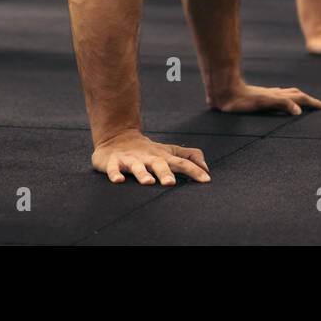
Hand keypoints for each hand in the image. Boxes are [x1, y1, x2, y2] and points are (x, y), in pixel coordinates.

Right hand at [91, 129, 210, 185]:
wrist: (117, 137)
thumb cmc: (148, 151)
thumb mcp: (169, 152)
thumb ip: (189, 157)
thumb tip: (207, 169)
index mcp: (163, 157)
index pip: (181, 162)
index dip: (194, 170)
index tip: (206, 180)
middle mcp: (148, 158)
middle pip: (159, 164)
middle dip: (165, 173)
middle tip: (170, 183)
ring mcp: (131, 160)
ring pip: (137, 167)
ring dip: (142, 174)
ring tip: (148, 182)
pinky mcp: (114, 161)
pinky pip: (113, 168)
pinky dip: (115, 173)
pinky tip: (118, 180)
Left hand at [211, 81, 320, 112]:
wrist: (225, 92)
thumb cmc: (242, 99)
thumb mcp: (263, 103)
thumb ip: (282, 104)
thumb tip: (299, 111)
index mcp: (278, 96)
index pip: (300, 98)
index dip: (312, 103)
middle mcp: (274, 94)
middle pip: (296, 95)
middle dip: (309, 100)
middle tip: (319, 105)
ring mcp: (267, 95)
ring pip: (287, 95)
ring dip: (298, 98)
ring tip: (304, 102)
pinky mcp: (259, 98)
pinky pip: (277, 98)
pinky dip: (285, 100)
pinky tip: (280, 102)